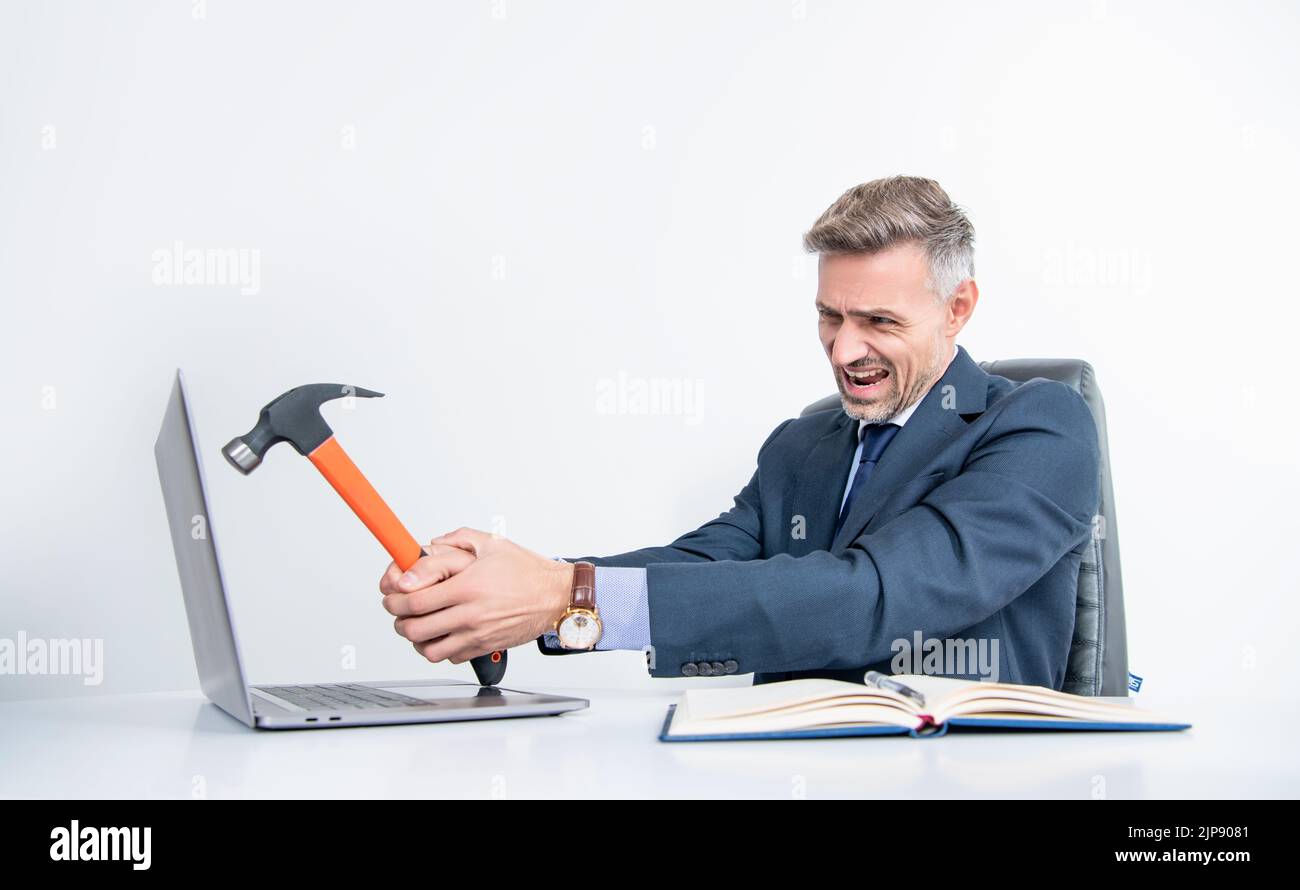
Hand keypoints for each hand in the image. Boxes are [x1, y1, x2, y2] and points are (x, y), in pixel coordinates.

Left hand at [379, 529, 572, 664]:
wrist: (556, 596)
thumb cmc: (528, 572)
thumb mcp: (492, 543)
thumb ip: (456, 539)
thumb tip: (428, 547)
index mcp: (468, 587)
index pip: (415, 601)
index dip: (394, 600)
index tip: (392, 595)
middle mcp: (470, 614)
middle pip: (415, 629)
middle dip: (398, 620)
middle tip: (399, 611)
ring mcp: (477, 635)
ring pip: (429, 650)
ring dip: (416, 639)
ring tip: (417, 625)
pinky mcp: (484, 647)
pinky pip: (450, 657)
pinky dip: (440, 649)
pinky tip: (442, 634)